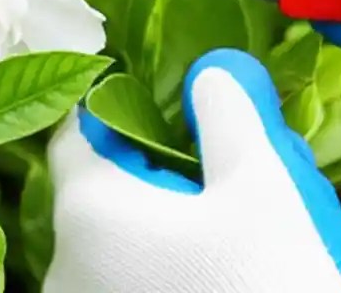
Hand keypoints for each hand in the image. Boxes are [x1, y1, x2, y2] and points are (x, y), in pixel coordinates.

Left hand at [43, 50, 340, 292]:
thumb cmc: (273, 289)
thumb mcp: (267, 184)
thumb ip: (231, 110)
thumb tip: (212, 70)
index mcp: (88, 210)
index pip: (83, 125)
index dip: (132, 101)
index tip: (183, 102)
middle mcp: (66, 267)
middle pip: (109, 185)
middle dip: (171, 167)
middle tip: (237, 169)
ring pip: (125, 240)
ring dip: (177, 222)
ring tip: (247, 229)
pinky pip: (133, 284)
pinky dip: (172, 267)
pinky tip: (232, 274)